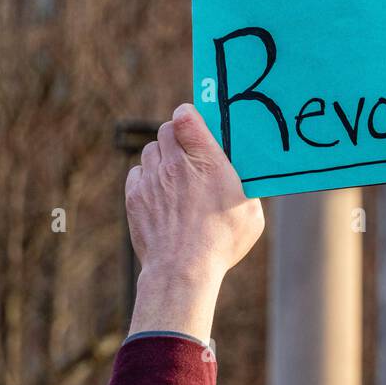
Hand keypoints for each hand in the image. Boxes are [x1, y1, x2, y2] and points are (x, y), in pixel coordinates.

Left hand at [125, 103, 264, 340]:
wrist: (182, 270)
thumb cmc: (221, 242)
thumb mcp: (250, 212)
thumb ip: (243, 188)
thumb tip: (241, 181)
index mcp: (206, 161)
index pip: (186, 117)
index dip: (188, 114)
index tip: (194, 122)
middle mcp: (175, 164)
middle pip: (166, 129)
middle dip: (177, 136)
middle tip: (188, 151)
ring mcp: (151, 180)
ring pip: (150, 151)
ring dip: (162, 157)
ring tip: (175, 175)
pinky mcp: (135, 198)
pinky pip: (137, 174)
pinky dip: (147, 178)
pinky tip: (160, 193)